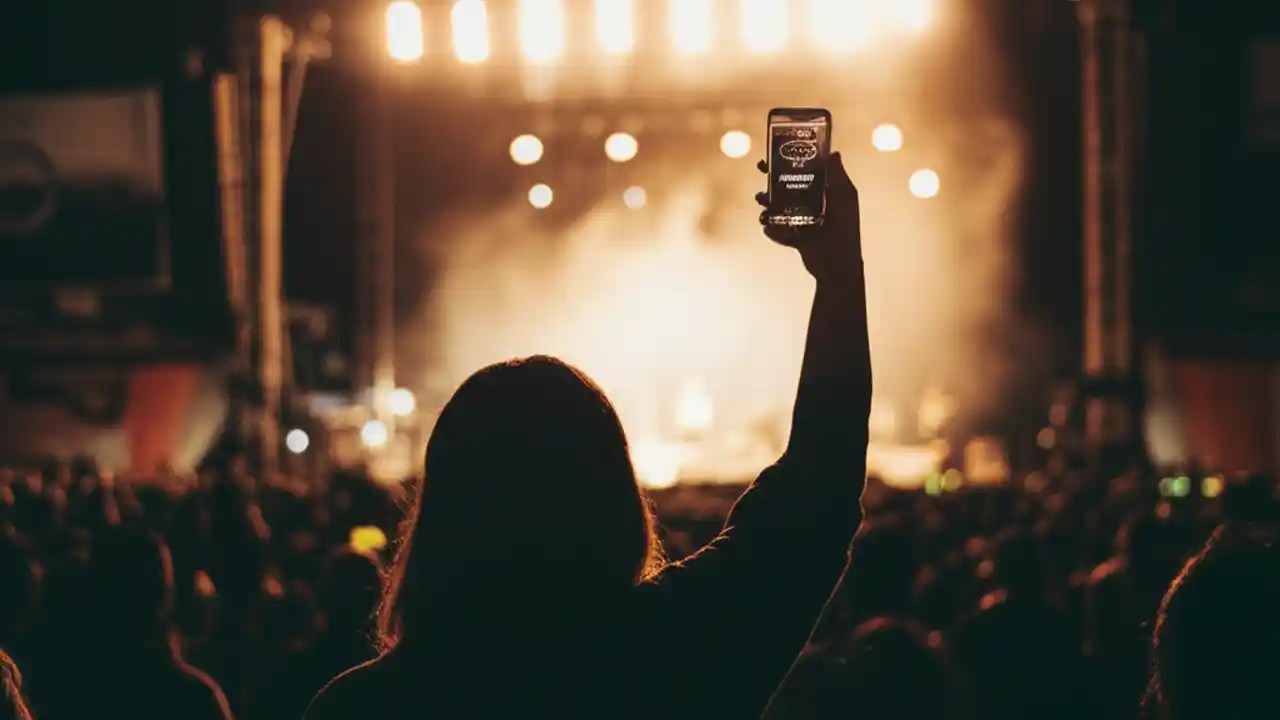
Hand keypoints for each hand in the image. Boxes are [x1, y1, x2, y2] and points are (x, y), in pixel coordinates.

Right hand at [756, 152, 861, 283]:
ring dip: (767, 203)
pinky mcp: (795, 238)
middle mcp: (812, 204)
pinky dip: (772, 230)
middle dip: (771, 181)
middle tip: (760, 172)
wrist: (838, 266)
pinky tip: (768, 227)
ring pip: (778, 208)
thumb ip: (838, 175)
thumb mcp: (845, 196)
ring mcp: (802, 222)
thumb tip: (834, 152)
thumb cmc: (846, 228)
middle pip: (787, 188)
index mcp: (823, 192)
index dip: (788, 163)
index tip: (773, 155)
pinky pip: (778, 231)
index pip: (803, 172)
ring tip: (763, 203)